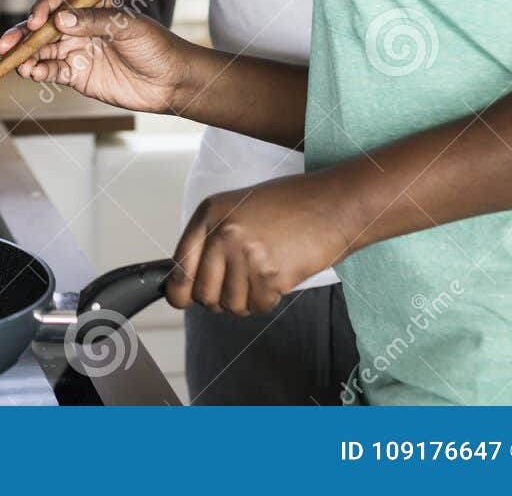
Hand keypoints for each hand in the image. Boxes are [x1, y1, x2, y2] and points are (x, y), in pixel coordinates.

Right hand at [0, 0, 190, 114]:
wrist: (171, 82)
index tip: (36, 22)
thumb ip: (94, 21)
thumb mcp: (129, 26)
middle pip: (43, 28)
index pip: (59, 1)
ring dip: (26, 57)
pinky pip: (52, 71)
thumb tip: (60, 18)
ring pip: (42, 50)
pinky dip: (39, 72)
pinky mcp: (77, 74)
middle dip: (22, 36)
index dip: (44, 10)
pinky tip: (31, 74)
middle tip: (4, 45)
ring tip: (15, 64)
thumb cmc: (155, 45)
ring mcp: (76, 50)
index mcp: (92, 7)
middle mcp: (79, 26)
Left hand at [167, 175, 357, 315]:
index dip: (178, 291)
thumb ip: (213, 238)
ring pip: (230, 305)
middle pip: (203, 293)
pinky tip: (278, 277)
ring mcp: (246, 255)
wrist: (333, 204)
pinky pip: (258, 306)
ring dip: (246, 299)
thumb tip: (189, 281)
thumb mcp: (239, 208)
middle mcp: (222, 233)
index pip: (179, 266)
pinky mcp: (270, 275)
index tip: (182, 300)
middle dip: (218, 298)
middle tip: (238, 286)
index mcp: (209, 214)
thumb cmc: (290, 204)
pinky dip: (267, 300)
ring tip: (263, 275)